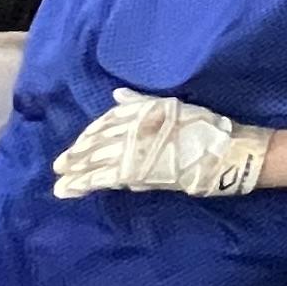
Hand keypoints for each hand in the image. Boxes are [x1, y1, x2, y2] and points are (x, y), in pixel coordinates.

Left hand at [52, 90, 271, 198]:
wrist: (228, 150)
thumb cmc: (208, 128)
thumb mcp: (175, 108)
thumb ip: (142, 104)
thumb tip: (117, 95)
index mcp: (142, 113)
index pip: (106, 123)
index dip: (88, 136)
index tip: (75, 147)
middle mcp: (134, 129)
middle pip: (97, 143)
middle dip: (76, 156)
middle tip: (58, 167)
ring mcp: (135, 151)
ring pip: (96, 161)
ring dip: (77, 173)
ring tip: (62, 184)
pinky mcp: (138, 172)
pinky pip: (106, 178)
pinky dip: (88, 183)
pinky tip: (75, 190)